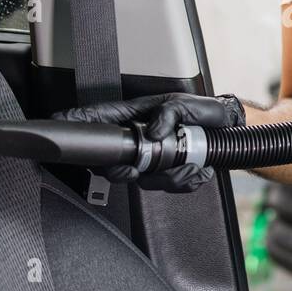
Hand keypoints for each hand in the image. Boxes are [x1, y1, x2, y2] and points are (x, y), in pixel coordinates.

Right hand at [53, 93, 244, 192]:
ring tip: (189, 166)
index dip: (77, 126)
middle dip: (122, 171)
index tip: (62, 126)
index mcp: (134, 117)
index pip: (98, 122)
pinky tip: (197, 171)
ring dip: (167, 178)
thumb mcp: (185, 103)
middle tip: (136, 169)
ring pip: (142, 180)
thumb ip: (168, 114)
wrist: (229, 129)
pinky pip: (168, 187)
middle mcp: (138, 140)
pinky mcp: (168, 174)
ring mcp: (151, 159)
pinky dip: (185, 182)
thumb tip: (153, 132)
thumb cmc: (204, 112)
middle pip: (111, 162)